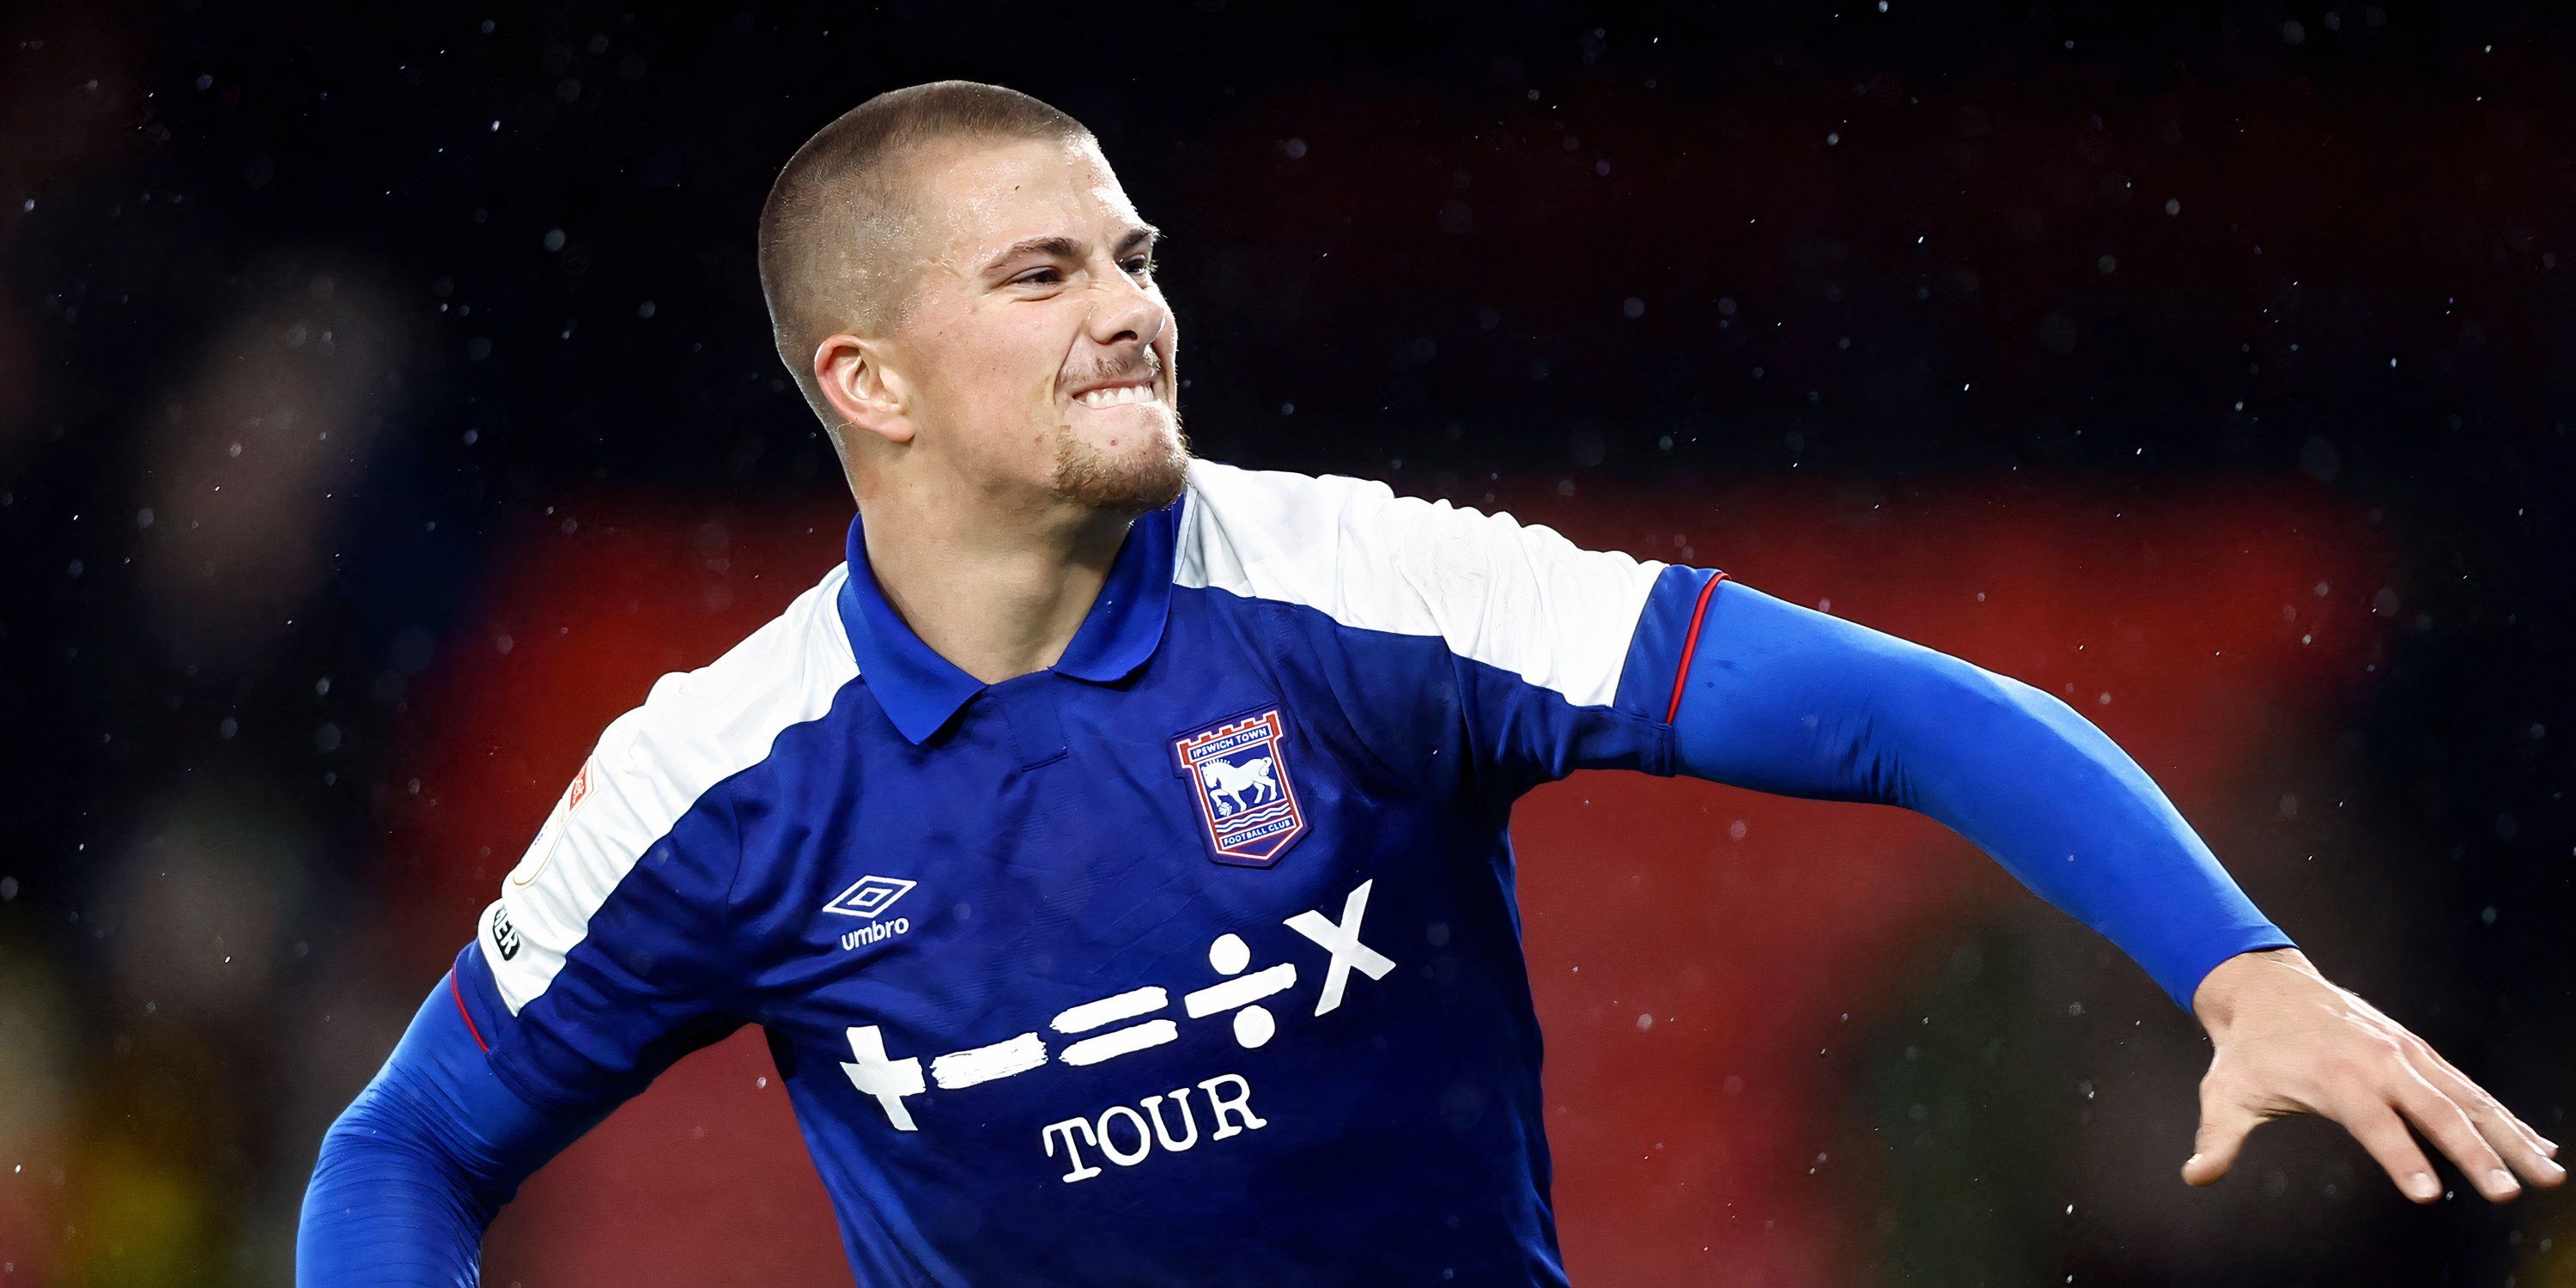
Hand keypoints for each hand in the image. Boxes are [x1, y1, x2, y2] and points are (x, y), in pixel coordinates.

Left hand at [2183, 947, 2562, 1202]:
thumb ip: (2218, 1137)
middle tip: (2508, 1193)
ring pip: (2468, 1100)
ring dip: (2511, 1138)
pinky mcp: (2420, 1054)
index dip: (2400, 1160)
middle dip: (2476, 1155)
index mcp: (2337, 1077)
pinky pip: (2471, 1089)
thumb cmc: (2247, 1049)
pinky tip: (2539, 1146)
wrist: (2264, 987)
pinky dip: (2506, 1117)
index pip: (2375, 1125)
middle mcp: (2381, 1063)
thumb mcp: (2224, 1091)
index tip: (2428, 1195)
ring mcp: (2407, 1056)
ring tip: (2550, 1175)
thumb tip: (2194, 1175)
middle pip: (2436, 1112)